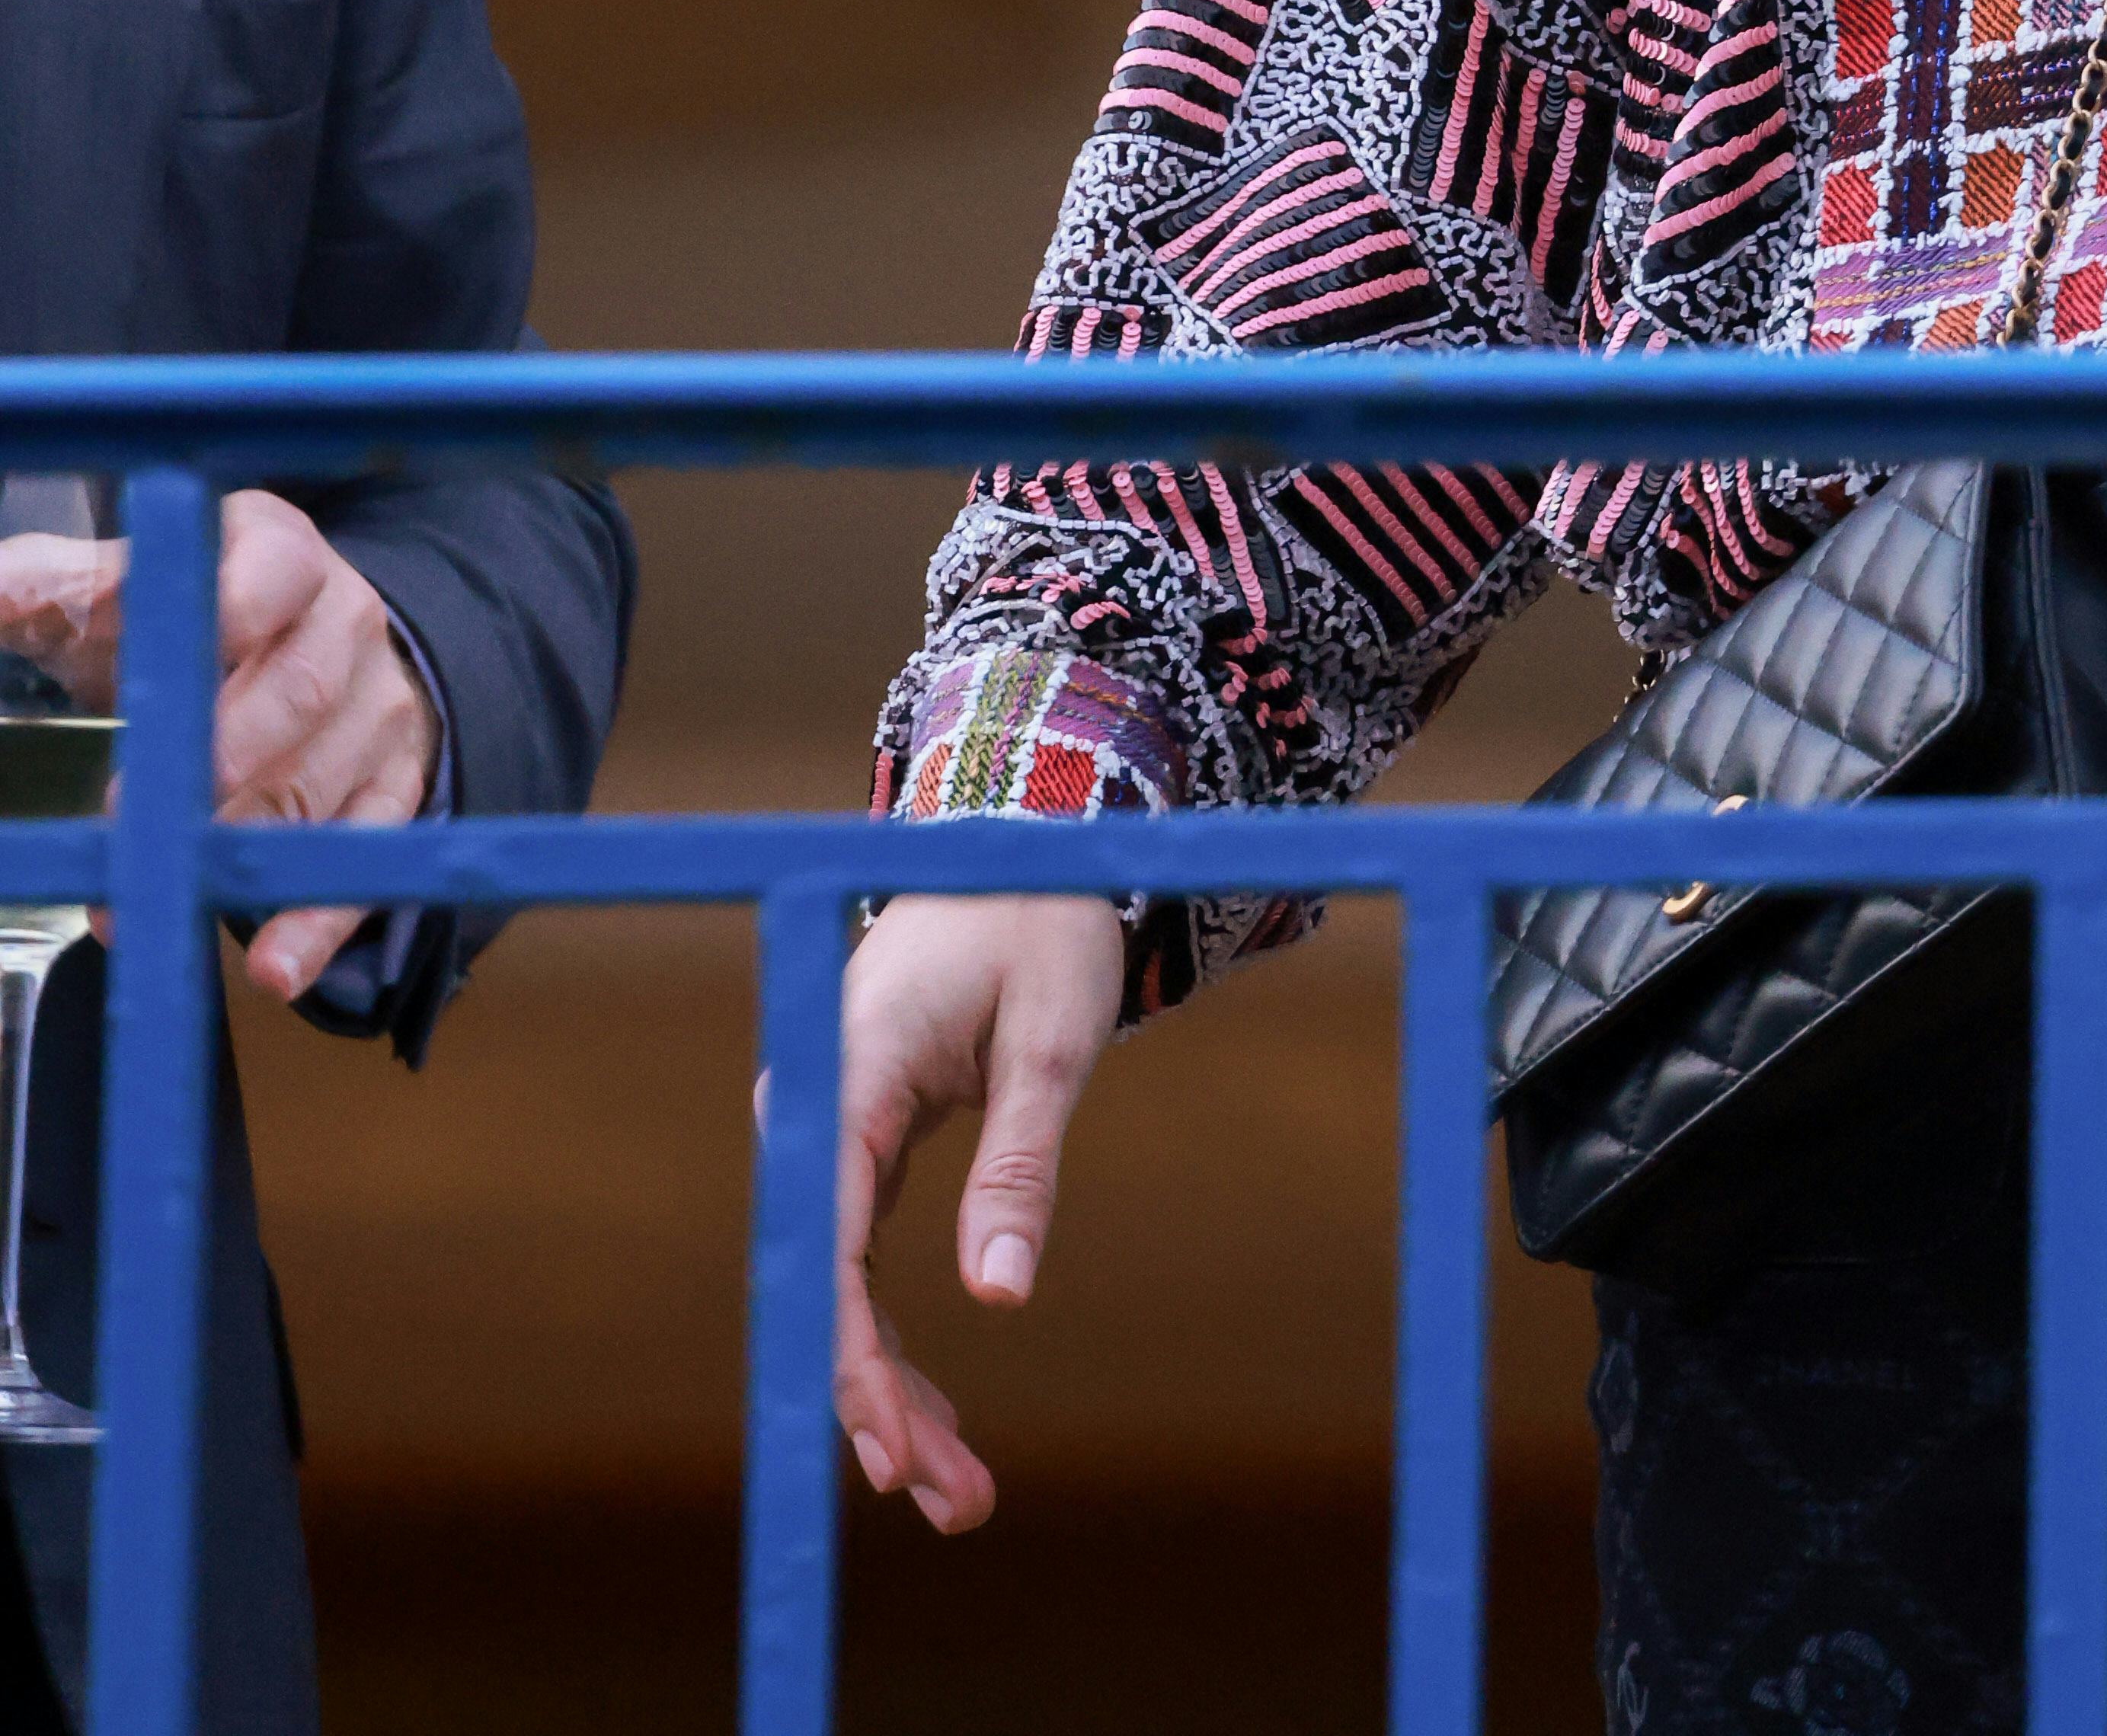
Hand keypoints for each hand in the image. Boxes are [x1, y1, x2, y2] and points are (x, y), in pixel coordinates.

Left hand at [0, 489, 441, 1002]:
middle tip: (144, 810)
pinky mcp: (394, 783)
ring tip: (157, 901)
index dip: (243, 603)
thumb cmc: (190, 622)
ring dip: (239, 850)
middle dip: (227, 752)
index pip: (279, 565)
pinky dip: (320, 916)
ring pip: (323, 783)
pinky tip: (274, 964)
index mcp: (281, 556)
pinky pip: (368, 853)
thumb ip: (53, 587)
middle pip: (302, 688)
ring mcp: (377, 708)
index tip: (209, 639)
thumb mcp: (124, 589)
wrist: (302, 646)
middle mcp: (342, 625)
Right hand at [823, 892, 1122, 1533]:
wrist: (1014, 840)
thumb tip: (1000, 1302)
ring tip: (960, 1493)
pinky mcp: (858, 1147)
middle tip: (957, 1503)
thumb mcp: (1054, 1037)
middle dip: (880, 1406)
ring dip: (891, 1391)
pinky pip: (861, 1267)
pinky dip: (895, 1342)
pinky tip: (935, 1416)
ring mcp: (829, 1133)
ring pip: (841, 1293)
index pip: (830, 1249)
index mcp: (846, 1074)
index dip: (852, 1361)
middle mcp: (815, 1110)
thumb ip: (1021, 1163)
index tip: (890, 1453)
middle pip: (826, 1291)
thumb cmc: (1039, 921)